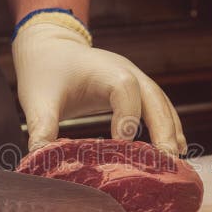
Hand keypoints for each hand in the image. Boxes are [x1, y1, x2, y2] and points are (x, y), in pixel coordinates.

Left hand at [12, 17, 186, 153]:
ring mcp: (136, 79)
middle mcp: (126, 71)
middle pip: (154, 98)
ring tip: (174, 164)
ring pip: (162, 104)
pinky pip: (160, 108)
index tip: (121, 145)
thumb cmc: (45, 71)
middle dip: (162, 130)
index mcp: (102, 69)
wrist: (50, 48)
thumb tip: (39, 163)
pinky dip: (168, 128)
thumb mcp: (36, 100)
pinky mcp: (137, 91)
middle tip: (165, 162)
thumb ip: (40, 128)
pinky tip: (173, 152)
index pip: (124, 88)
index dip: (127, 116)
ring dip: (170, 132)